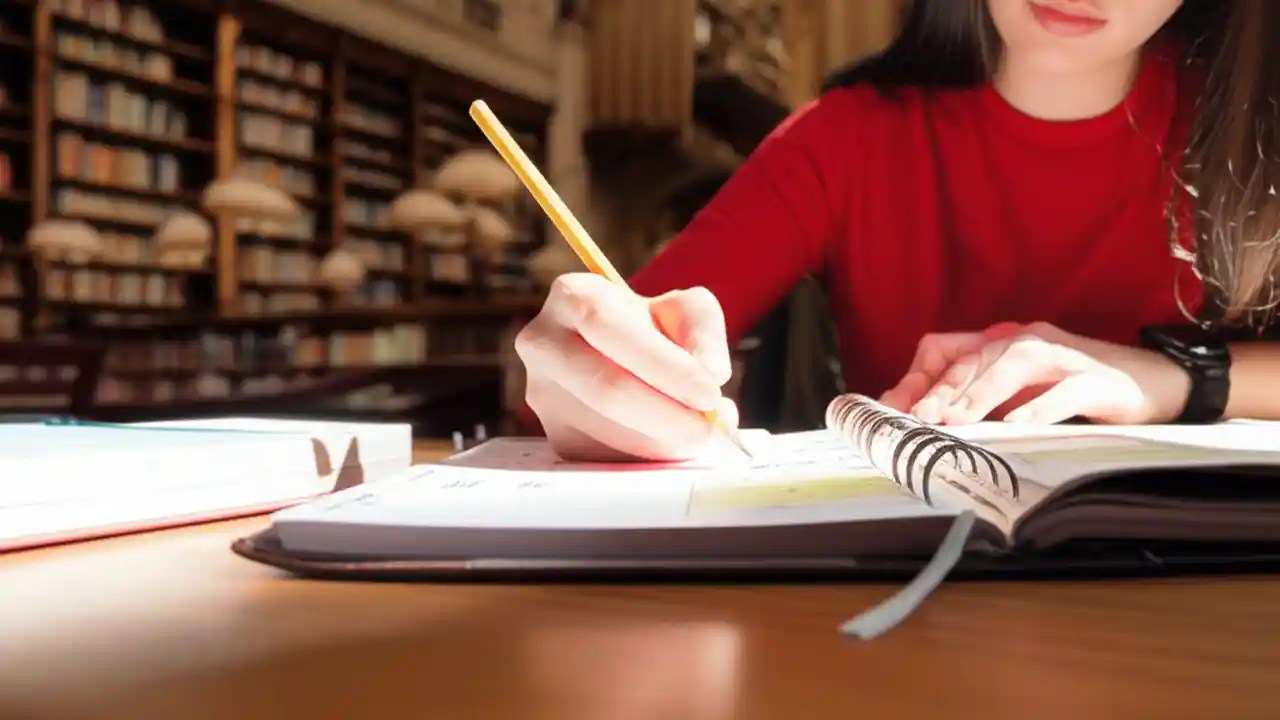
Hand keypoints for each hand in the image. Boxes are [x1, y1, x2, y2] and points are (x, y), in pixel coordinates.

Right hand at [515, 273, 736, 461]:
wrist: (618, 354)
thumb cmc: (652, 326)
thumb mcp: (685, 310)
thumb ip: (704, 334)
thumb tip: (710, 374)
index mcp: (571, 297)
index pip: (607, 327)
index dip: (660, 364)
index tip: (708, 393)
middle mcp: (544, 345)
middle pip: (603, 387)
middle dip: (665, 414)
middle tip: (708, 427)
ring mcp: (544, 396)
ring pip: (606, 432)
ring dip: (662, 442)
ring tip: (697, 432)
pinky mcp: (557, 437)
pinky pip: (607, 458)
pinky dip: (649, 459)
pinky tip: (671, 442)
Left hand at [880, 322, 1191, 424]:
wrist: (1159, 383)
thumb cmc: (1082, 388)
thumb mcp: (1024, 390)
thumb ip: (983, 397)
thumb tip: (932, 421)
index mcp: (1008, 342)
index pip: (950, 349)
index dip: (921, 377)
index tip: (899, 409)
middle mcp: (1032, 341)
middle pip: (977, 357)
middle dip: (944, 388)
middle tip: (920, 419)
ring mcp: (1068, 358)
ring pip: (1016, 364)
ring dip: (981, 393)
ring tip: (956, 420)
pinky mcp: (1099, 382)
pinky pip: (1066, 392)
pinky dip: (1039, 407)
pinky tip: (1018, 425)